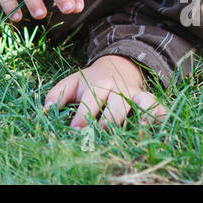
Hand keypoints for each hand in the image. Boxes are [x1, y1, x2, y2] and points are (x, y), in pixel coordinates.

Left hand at [44, 55, 167, 128]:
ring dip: (135, 118)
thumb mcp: (71, 83)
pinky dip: (157, 114)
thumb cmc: (89, 82)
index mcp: (96, 84)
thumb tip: (46, 111)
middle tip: (99, 136)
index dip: (83, 115)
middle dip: (108, 122)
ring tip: (127, 133)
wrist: (116, 66)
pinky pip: (156, 105)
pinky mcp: (146, 99)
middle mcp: (116, 88)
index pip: (90, 99)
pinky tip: (151, 125)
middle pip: (116, 104)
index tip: (75, 129)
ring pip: (138, 103)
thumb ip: (56, 95)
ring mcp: (133, 93)